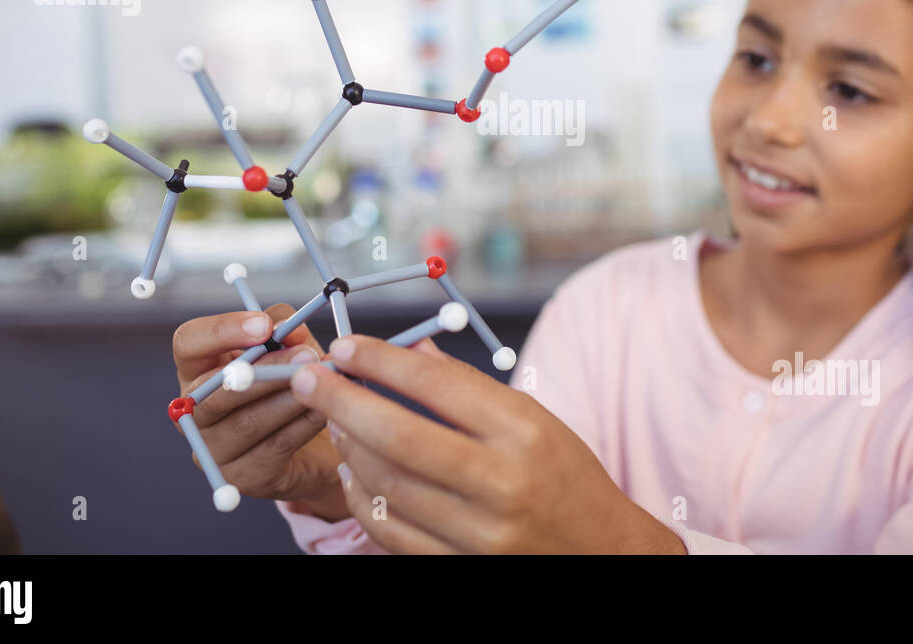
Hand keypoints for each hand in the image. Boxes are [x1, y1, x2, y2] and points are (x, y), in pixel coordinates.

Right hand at [172, 303, 345, 513]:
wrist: (319, 445)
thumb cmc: (294, 386)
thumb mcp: (292, 348)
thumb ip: (286, 331)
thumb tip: (288, 330)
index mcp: (198, 370)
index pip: (188, 343)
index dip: (221, 331)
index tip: (264, 326)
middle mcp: (195, 411)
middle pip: (213, 389)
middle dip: (265, 371)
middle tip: (306, 356)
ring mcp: (213, 448)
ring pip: (246, 422)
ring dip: (288, 398)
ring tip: (323, 382)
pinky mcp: (241, 477)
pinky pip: (273, 446)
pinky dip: (303, 425)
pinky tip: (325, 410)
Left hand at [287, 334, 685, 553]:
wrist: (603, 553)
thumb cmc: (567, 476)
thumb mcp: (534, 419)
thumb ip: (469, 389)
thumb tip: (410, 351)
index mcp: (523, 429)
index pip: (437, 384)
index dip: (382, 362)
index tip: (346, 347)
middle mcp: (502, 480)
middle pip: (399, 434)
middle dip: (342, 400)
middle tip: (309, 378)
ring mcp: (480, 531)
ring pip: (387, 484)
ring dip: (347, 447)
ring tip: (333, 420)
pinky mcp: (462, 566)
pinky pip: (390, 531)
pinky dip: (362, 497)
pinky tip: (354, 471)